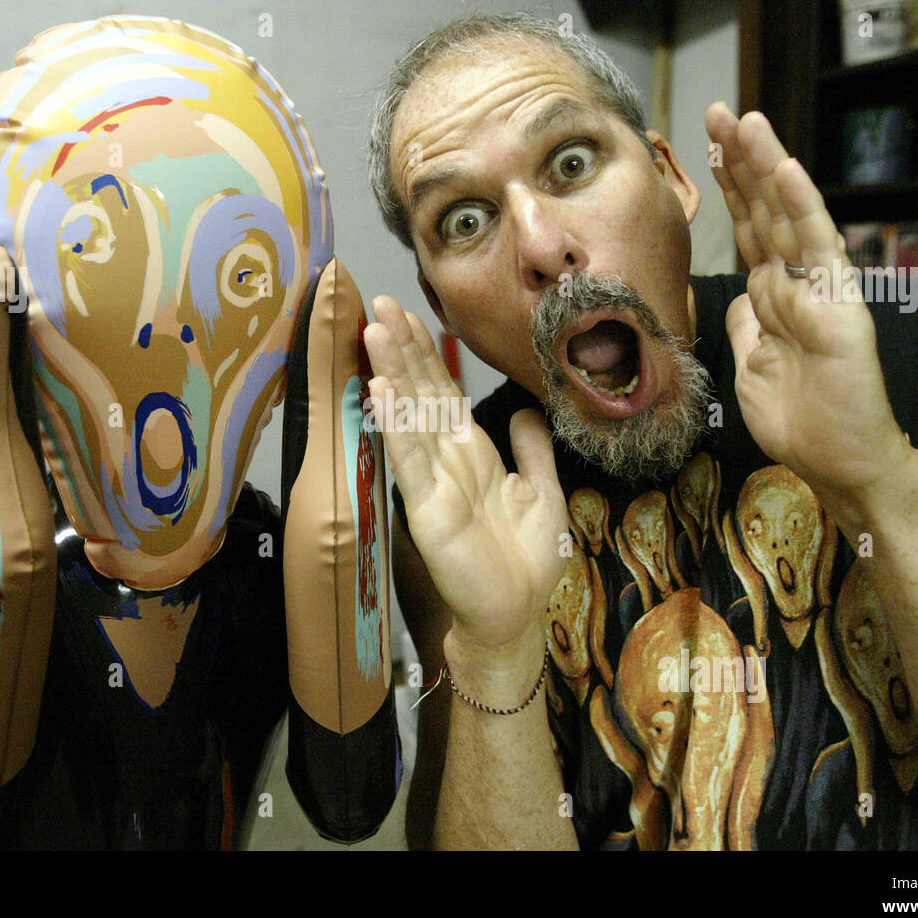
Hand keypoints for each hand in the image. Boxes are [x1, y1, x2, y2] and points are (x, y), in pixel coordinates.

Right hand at [363, 298, 567, 657]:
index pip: (442, 393)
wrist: (516, 615)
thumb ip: (532, 450)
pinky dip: (396, 426)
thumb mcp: (542, 493)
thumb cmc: (526, 561)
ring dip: (392, 372)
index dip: (425, 353)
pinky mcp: (428, 510)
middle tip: (380, 302)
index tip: (408, 313)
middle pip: (420, 393)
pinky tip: (382, 391)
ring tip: (375, 330)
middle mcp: (445, 461)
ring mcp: (432, 483)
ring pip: (410, 417)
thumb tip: (529, 409)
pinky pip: (410, 460)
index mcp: (470, 453)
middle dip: (402, 348)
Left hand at [704, 103, 914, 501]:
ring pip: (790, 217)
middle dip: (740, 162)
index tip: (705, 148)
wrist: (841, 465)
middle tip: (717, 112)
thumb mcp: (750, 369)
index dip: (728, 190)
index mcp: (771, 297)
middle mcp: (795, 284)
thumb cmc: (800, 424)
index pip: (747, 230)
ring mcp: (819, 290)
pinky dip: (803, 210)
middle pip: (764, 211)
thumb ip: (743, 327)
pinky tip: (786, 171)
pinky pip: (819, 250)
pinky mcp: (840, 306)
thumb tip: (734, 296)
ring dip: (768, 167)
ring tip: (747, 122)